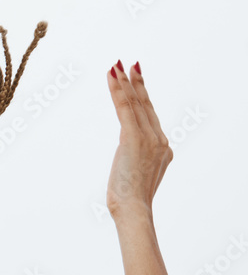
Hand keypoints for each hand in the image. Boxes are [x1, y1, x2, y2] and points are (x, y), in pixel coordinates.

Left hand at [105, 60, 172, 219]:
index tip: (137, 82)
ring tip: (118, 66)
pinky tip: (112, 76)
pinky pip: (125, 108)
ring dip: (125, 83)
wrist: (133, 209)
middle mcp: (160, 140)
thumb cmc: (129, 201)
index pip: (150, 117)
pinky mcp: (134, 137)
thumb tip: (127, 158)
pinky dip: (118, 90)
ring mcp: (149, 138)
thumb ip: (136, 161)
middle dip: (137, 84)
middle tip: (130, 65)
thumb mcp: (136, 177)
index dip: (143, 98)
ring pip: (135, 104)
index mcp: (162, 149)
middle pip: (146, 106)